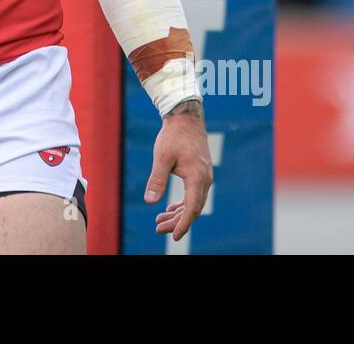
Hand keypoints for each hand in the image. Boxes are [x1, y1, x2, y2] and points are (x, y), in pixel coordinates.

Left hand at [144, 98, 211, 241]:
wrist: (185, 118)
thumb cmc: (173, 136)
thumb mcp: (162, 158)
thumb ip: (157, 180)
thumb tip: (149, 202)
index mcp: (197, 177)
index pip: (192, 208)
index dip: (183, 224)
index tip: (175, 236)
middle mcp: (204, 179)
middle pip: (193, 208)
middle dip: (177, 222)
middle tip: (158, 229)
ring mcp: (204, 176)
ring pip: (193, 202)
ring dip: (178, 213)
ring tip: (160, 221)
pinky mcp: (200, 172)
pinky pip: (194, 194)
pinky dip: (182, 203)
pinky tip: (170, 208)